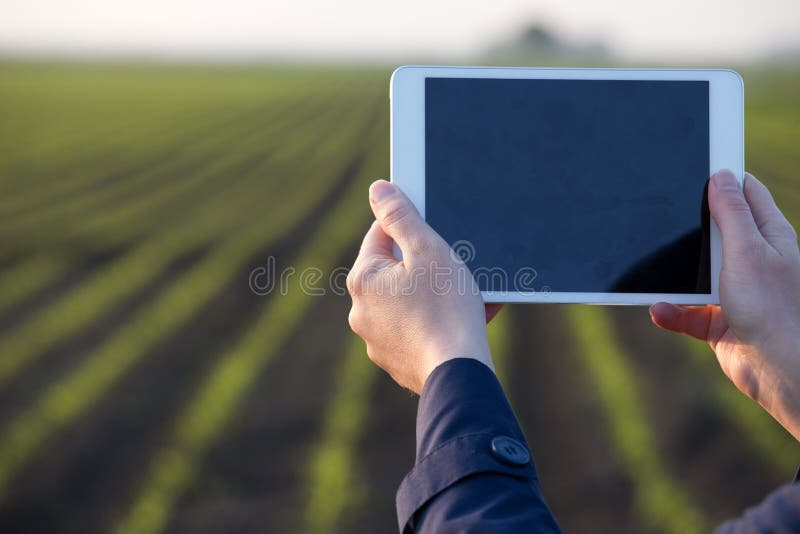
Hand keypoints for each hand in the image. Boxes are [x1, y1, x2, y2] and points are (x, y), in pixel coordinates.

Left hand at [347, 180, 495, 393]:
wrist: (458, 374)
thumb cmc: (446, 309)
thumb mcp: (428, 250)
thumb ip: (401, 216)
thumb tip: (378, 189)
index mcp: (363, 279)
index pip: (382, 235)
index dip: (412, 228)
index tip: (436, 234)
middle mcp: (361, 311)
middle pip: (395, 271)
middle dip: (426, 266)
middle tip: (456, 270)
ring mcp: (378, 340)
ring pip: (408, 302)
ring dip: (434, 296)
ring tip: (465, 298)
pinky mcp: (397, 361)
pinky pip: (417, 331)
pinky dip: (437, 322)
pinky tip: (463, 322)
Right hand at [650, 170, 799, 439]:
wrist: (782, 370)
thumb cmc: (775, 308)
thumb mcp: (748, 250)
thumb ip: (731, 213)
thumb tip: (721, 176)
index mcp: (770, 237)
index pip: (747, 194)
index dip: (723, 179)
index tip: (695, 165)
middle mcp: (753, 261)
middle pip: (714, 231)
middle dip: (688, 229)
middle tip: (660, 219)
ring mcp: (736, 292)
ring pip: (695, 273)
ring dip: (674, 277)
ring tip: (654, 275)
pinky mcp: (719, 321)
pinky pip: (686, 311)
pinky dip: (672, 311)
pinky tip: (660, 309)